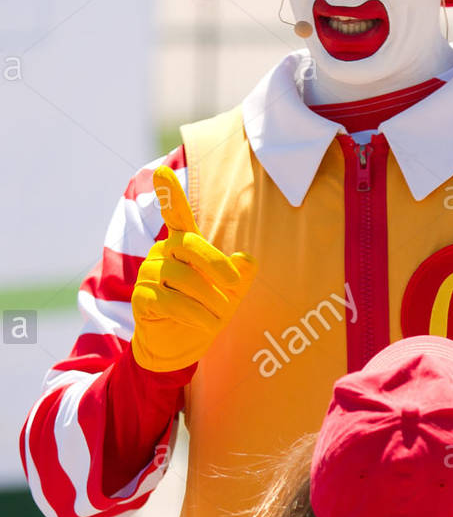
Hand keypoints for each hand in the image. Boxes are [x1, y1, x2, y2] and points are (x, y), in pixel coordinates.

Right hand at [130, 167, 256, 372]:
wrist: (181, 345)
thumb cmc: (206, 309)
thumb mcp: (231, 293)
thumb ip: (240, 275)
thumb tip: (248, 259)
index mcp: (184, 244)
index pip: (176, 214)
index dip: (168, 193)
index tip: (160, 171)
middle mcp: (163, 252)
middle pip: (189, 245)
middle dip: (215, 263)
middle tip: (235, 285)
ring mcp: (149, 274)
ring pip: (182, 277)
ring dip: (208, 299)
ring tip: (219, 317)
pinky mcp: (142, 298)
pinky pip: (168, 301)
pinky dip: (193, 314)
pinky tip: (206, 324)